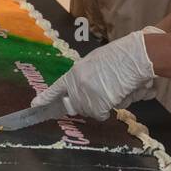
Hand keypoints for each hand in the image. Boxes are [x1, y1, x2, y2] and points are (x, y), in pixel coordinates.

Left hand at [30, 28, 161, 120]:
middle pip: (79, 105)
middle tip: (108, 90)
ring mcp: (87, 96)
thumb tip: (87, 91)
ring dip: (106, 104)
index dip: (46, 97)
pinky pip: (103, 114)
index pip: (58, 87)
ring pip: (93, 111)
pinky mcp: (99, 105)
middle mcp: (78, 85)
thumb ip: (87, 77)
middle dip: (92, 102)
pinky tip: (123, 93)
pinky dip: (114, 107)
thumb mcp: (97, 62)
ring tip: (119, 87)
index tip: (34, 104)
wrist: (136, 56)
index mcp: (76, 72)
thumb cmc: (122, 55)